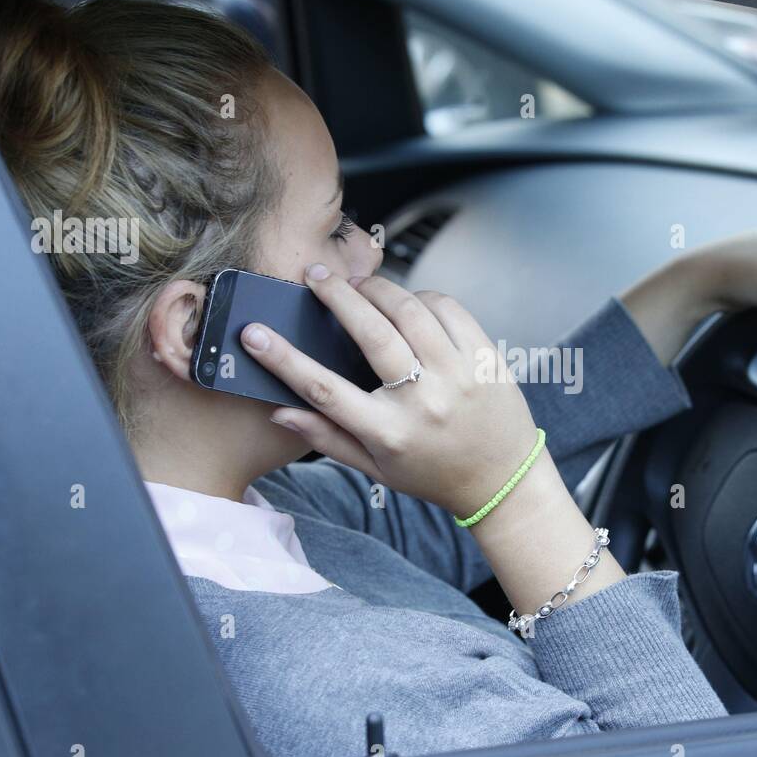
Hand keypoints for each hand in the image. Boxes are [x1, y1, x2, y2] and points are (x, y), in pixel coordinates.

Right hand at [238, 267, 541, 517]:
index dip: (283, 359)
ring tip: (359, 284)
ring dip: (379, 289)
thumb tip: (279, 410)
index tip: (254, 333)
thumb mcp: (376, 468)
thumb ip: (327, 437)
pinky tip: (408, 300)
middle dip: (336, 295)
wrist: (502, 481)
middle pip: (371, 333)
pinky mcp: (485, 358)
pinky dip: (422, 297)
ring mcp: (459, 376)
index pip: (324, 390)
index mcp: (389, 432)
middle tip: (316, 276)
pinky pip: (449, 309)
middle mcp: (423, 401)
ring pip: (411, 310)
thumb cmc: (432, 474)